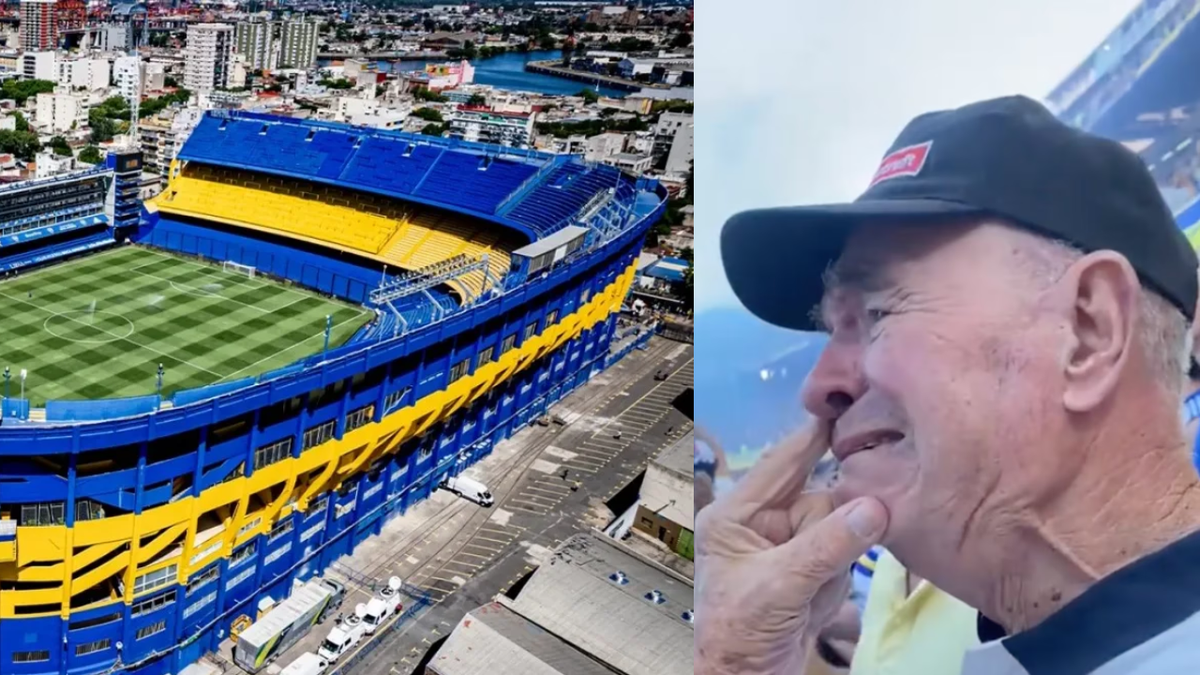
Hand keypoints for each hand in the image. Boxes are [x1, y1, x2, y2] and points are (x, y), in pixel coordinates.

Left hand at [695, 419, 888, 674]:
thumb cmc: (736, 635)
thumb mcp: (780, 585)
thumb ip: (827, 546)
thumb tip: (872, 509)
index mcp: (734, 516)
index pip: (778, 465)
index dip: (810, 438)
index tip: (841, 408)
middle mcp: (760, 525)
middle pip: (818, 497)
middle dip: (833, 521)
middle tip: (854, 526)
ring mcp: (786, 548)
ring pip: (837, 529)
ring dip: (833, 564)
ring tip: (808, 595)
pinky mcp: (807, 572)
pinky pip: (841, 558)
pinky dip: (835, 583)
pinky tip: (813, 606)